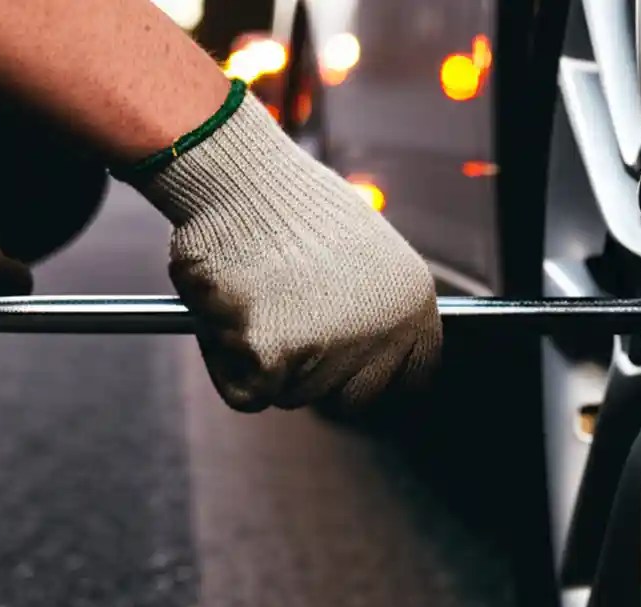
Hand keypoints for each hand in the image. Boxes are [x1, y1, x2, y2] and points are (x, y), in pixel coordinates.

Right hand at [140, 93, 441, 412]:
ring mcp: (331, 345)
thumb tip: (365, 357)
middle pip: (349, 399)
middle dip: (312, 376)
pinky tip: (228, 311)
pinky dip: (226, 365)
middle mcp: (384, 329)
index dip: (372, 380)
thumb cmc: (287, 204)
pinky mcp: (275, 355)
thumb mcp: (362, 252)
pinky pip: (247, 395)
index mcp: (413, 302)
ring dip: (264, 364)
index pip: (413, 376)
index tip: (346, 377)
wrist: (237, 174)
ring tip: (253, 299)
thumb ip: (373, 307)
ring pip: (293, 396)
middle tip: (281, 328)